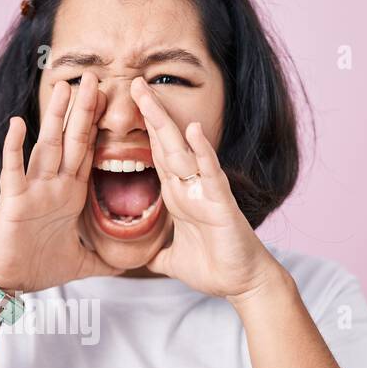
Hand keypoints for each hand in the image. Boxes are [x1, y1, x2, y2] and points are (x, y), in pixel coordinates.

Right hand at [0, 72, 118, 293]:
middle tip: (93, 77)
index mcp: (69, 195)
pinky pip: (14, 170)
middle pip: (71, 141)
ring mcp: (33, 190)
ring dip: (55, 117)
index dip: (98, 127)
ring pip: (47, 146)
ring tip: (64, 87)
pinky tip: (16, 123)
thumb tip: (126, 267)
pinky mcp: (14, 200)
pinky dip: (14, 147)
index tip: (109, 99)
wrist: (6, 281)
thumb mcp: (81, 263)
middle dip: (82, 110)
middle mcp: (52, 186)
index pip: (87, 153)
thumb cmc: (36, 267)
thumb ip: (103, 261)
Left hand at [129, 78, 289, 304]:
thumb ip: (155, 254)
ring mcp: (205, 192)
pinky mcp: (220, 203)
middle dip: (149, 115)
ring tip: (149, 95)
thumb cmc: (214, 268)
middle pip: (165, 144)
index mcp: (177, 197)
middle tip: (133, 83)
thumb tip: (138, 258)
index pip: (155, 158)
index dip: (140, 134)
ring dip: (165, 123)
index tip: (123, 111)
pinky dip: (202, 151)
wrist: (243, 283)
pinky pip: (210, 173)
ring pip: (182, 150)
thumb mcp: (171, 261)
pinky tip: (193, 130)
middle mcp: (190, 188)